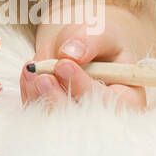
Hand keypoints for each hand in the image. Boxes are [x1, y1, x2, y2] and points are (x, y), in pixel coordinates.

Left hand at [21, 3, 155, 110]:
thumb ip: (90, 40)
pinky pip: (39, 113)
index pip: (106, 101)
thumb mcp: (101, 33)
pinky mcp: (54, 117)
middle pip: (79, 120)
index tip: (64, 65)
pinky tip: (28, 73)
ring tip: (31, 70)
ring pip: (54, 118)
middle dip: (58, 97)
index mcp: (127, 99)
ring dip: (39, 95)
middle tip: (42, 77)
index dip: (82, 85)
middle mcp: (104, 118)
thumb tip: (71, 53)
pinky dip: (30, 94)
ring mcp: (77, 121)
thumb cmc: (98, 42)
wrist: (83, 48)